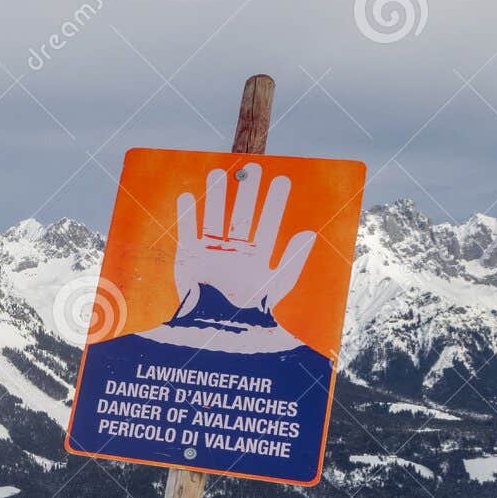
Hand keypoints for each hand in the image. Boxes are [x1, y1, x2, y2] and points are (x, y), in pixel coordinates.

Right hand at [173, 163, 315, 315]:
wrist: (215, 329)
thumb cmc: (248, 313)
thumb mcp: (276, 286)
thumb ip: (292, 260)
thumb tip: (310, 233)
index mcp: (255, 259)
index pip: (267, 225)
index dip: (274, 203)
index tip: (282, 180)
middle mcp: (234, 253)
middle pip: (241, 216)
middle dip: (247, 193)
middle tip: (252, 168)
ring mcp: (211, 254)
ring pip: (214, 218)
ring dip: (216, 196)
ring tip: (218, 172)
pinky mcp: (189, 258)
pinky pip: (188, 232)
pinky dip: (187, 216)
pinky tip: (187, 196)